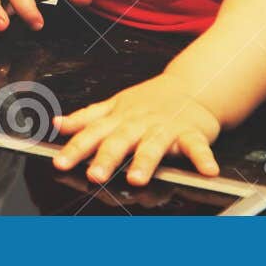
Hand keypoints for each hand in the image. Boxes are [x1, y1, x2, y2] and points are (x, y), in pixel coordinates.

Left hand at [51, 74, 221, 184]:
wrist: (190, 86)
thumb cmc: (148, 102)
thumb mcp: (114, 106)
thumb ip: (86, 118)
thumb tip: (58, 124)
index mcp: (119, 119)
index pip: (92, 134)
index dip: (75, 149)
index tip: (60, 163)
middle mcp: (139, 123)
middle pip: (120, 141)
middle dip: (107, 158)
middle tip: (95, 175)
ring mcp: (165, 128)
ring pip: (154, 145)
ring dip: (146, 161)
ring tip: (138, 179)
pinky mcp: (192, 133)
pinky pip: (198, 146)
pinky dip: (203, 158)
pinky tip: (207, 171)